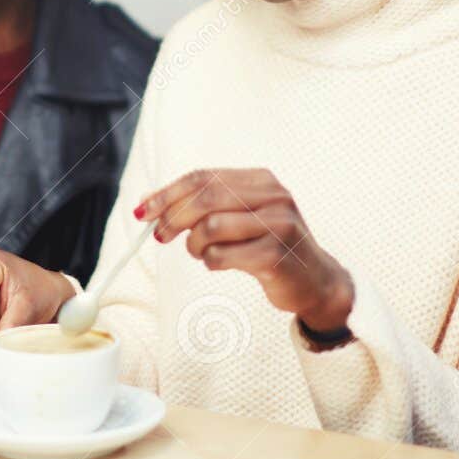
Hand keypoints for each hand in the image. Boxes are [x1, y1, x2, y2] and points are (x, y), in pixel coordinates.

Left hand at [138, 168, 354, 334]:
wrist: (315, 281)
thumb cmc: (268, 246)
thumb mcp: (240, 217)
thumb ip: (201, 205)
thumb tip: (148, 201)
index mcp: (261, 180)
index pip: (203, 177)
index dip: (168, 193)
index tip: (143, 210)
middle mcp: (273, 196)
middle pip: (205, 199)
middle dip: (173, 218)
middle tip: (159, 236)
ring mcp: (278, 224)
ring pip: (211, 227)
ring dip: (195, 245)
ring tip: (200, 253)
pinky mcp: (276, 255)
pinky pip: (223, 255)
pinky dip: (211, 262)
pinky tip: (219, 263)